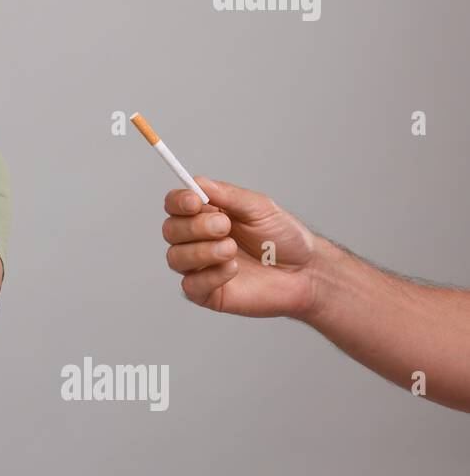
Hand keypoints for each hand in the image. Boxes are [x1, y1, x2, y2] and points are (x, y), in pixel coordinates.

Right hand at [162, 176, 320, 319]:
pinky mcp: (207, 293)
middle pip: (170, 230)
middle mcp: (196, 240)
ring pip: (175, 257)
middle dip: (194, 227)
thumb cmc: (283, 238)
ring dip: (201, 251)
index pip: (174, 205)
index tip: (195, 201)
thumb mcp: (259, 207)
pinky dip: (210, 275)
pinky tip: (233, 269)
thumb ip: (228, 195)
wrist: (306, 271)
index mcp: (205, 214)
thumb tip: (197, 182)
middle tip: (224, 226)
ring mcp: (200, 267)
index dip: (178, 202)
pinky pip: (191, 285)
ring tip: (231, 249)